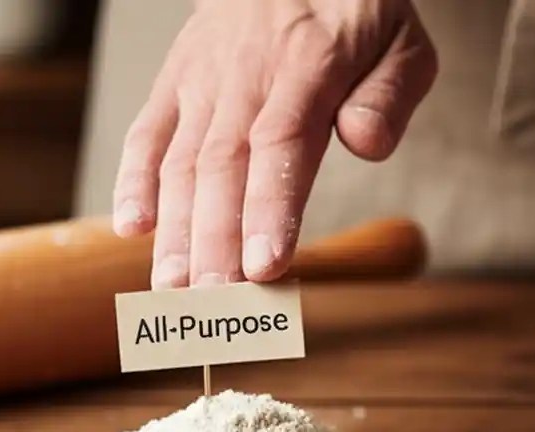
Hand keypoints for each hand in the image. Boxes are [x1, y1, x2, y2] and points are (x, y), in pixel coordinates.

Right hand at [112, 0, 436, 288]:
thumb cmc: (355, 11)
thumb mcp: (401, 43)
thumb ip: (389, 95)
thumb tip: (365, 144)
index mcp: (307, 66)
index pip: (281, 144)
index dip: (268, 208)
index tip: (265, 265)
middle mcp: (245, 75)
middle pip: (224, 165)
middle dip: (217, 239)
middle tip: (217, 301)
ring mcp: (203, 79)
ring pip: (182, 159)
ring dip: (177, 228)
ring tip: (176, 287)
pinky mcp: (175, 82)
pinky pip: (147, 133)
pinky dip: (134, 180)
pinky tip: (133, 228)